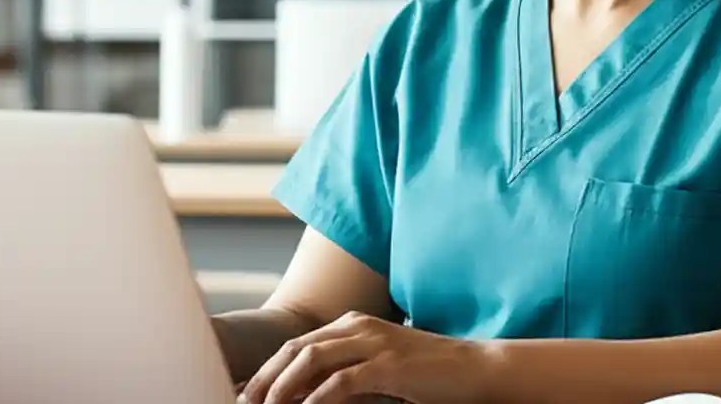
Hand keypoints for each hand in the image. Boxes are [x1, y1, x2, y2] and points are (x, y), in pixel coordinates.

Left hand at [236, 311, 494, 403]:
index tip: (246, 395)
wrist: (477, 370)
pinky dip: (317, 398)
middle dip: (264, 378)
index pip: (297, 345)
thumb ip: (344, 377)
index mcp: (354, 324)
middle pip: (296, 349)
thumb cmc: (429, 375)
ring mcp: (375, 343)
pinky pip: (342, 381)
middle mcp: (359, 327)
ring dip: (282, 387)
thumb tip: (305, 398)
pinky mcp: (390, 364)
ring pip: (311, 359)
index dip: (267, 370)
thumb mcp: (379, 373)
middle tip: (244, 403)